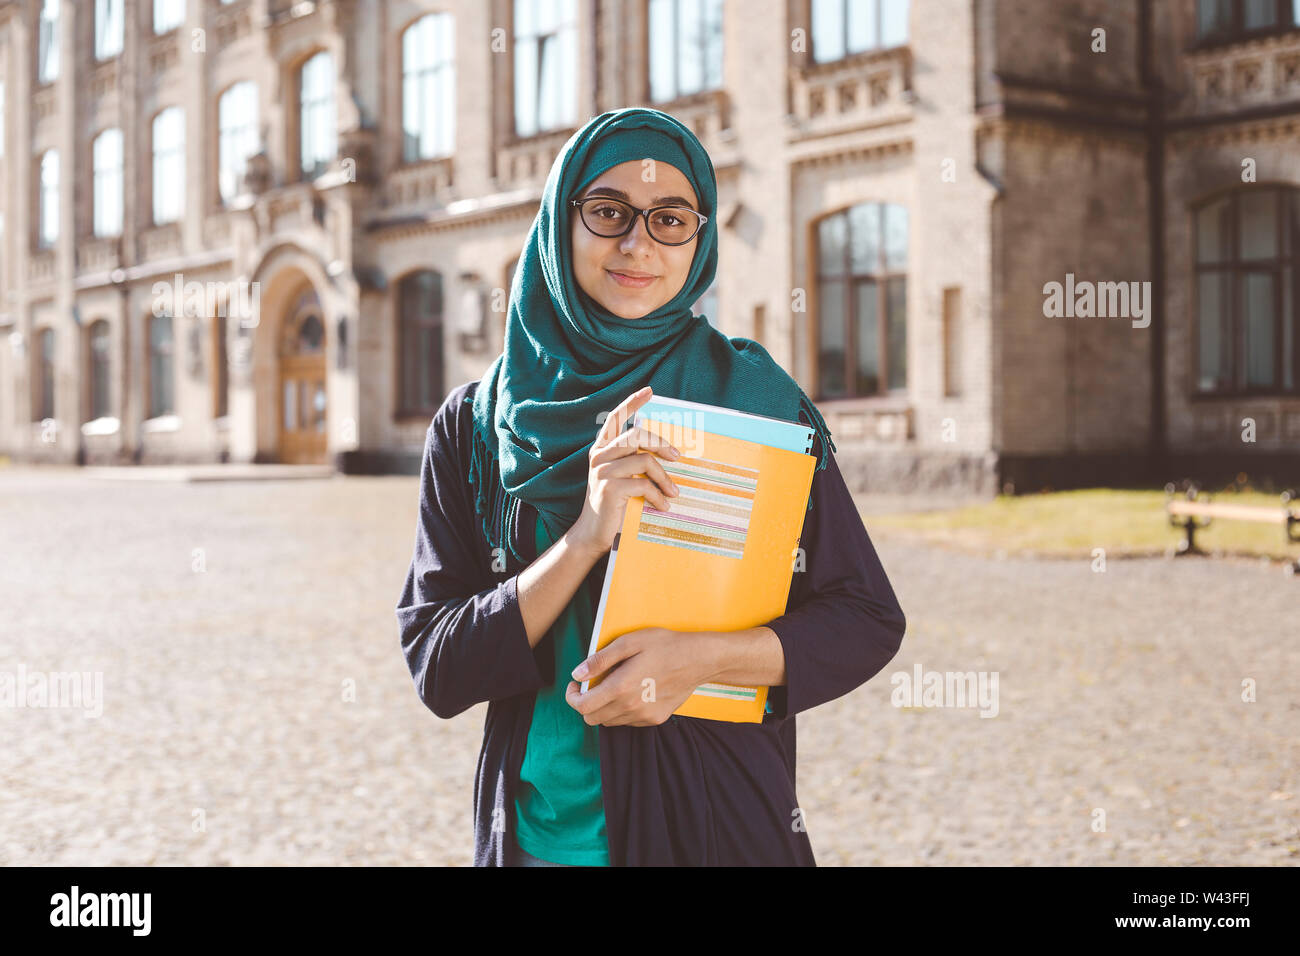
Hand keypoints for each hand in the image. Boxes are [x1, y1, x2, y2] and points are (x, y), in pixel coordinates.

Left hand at [564, 628, 716, 726]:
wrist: (698, 659)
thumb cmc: (664, 645)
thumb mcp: (629, 642)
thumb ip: (600, 660)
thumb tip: (576, 674)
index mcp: (620, 687)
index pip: (582, 707)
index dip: (572, 697)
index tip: (575, 685)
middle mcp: (630, 707)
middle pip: (592, 718)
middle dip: (586, 703)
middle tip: (592, 684)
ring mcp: (644, 716)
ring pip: (609, 721)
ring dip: (604, 707)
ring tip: (614, 686)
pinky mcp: (655, 719)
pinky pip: (627, 721)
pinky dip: (622, 711)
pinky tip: (632, 692)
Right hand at [565, 386, 681, 559]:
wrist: (594, 534)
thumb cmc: (614, 505)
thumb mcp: (622, 477)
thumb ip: (633, 460)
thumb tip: (667, 451)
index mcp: (602, 449)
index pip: (615, 418)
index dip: (632, 402)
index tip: (649, 391)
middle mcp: (599, 456)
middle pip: (636, 436)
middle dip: (661, 444)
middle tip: (677, 457)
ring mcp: (602, 471)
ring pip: (644, 461)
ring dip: (664, 479)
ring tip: (673, 493)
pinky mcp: (609, 487)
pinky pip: (643, 483)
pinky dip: (658, 495)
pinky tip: (662, 506)